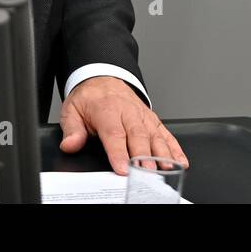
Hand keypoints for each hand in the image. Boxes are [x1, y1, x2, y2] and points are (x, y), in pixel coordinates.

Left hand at [59, 76, 189, 174]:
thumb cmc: (89, 98)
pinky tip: (180, 161)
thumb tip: (70, 145)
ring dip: (162, 153)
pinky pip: (165, 133)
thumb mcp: (72, 110)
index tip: (122, 169)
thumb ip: (72, 130)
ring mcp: (142, 116)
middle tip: (147, 174)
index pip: (114, 133)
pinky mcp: (152, 119)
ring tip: (167, 169)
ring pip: (154, 135)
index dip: (119, 152)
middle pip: (137, 135)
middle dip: (144, 156)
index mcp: (107, 110)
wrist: (103, 77)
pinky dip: (174, 148)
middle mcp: (127, 112)